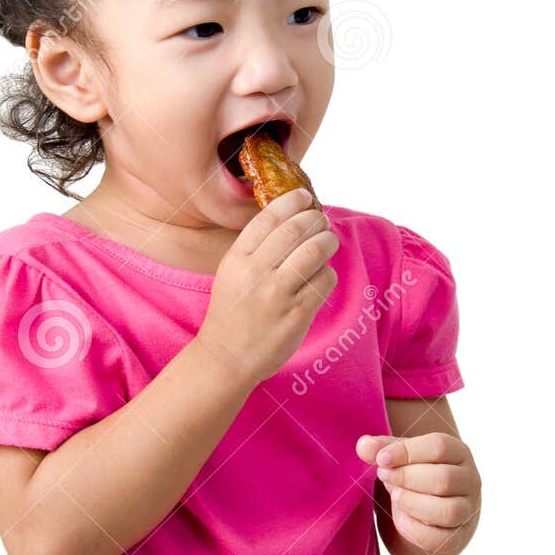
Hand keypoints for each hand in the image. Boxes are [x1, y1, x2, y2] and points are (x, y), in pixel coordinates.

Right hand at [195, 187, 338, 387]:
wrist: (226, 357)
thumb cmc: (232, 311)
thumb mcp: (231, 272)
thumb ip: (256, 248)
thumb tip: (293, 218)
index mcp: (237, 259)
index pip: (268, 218)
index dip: (291, 202)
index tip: (303, 196)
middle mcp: (256, 273)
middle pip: (296, 229)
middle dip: (315, 219)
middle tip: (320, 221)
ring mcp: (277, 294)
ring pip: (316, 250)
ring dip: (327, 241)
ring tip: (327, 242)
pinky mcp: (297, 314)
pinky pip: (324, 280)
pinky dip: (327, 274)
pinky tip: (319, 278)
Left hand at [355, 432, 480, 554]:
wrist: (432, 512)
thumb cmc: (416, 475)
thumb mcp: (401, 457)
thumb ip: (381, 449)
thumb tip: (363, 445)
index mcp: (458, 452)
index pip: (439, 447)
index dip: (406, 452)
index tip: (381, 459)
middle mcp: (470, 480)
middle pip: (443, 479)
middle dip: (406, 478)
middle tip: (384, 476)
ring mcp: (467, 511)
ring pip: (447, 511)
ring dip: (412, 503)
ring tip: (395, 496)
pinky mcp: (457, 537)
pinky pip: (440, 539)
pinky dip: (414, 530)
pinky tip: (400, 518)